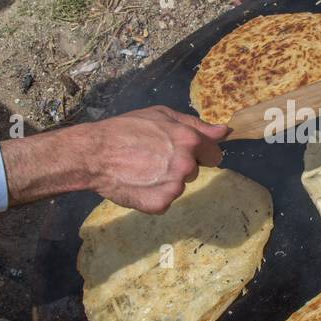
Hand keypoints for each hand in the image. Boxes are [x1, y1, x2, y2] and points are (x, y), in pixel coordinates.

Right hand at [0, 105, 228, 213]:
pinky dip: (153, 195)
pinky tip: (138, 183)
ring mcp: (174, 187)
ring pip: (179, 186)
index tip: (181, 150)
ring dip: (166, 180)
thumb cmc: (126, 129)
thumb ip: (197, 125)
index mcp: (190, 141)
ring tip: (141, 169)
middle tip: (153, 157)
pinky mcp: (160, 204)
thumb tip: (225, 132)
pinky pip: (164, 200)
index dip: (199, 152)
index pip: (214, 154)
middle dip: (180, 165)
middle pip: (194, 171)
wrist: (94, 154)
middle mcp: (186, 165)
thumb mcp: (162, 116)